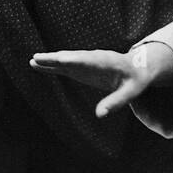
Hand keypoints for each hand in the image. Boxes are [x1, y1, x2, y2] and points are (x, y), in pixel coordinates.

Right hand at [31, 43, 172, 118]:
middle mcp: (91, 58)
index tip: (60, 60)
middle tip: (37, 58)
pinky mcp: (81, 66)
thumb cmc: (135, 80)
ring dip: (49, 60)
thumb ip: (115, 102)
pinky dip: (52, 64)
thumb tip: (100, 115)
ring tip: (33, 60)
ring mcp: (84, 61)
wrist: (138, 66)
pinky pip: (64, 64)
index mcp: (104, 62)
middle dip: (54, 58)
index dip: (73, 61)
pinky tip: (39, 64)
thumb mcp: (131, 92)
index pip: (86, 61)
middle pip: (70, 57)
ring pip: (65, 59)